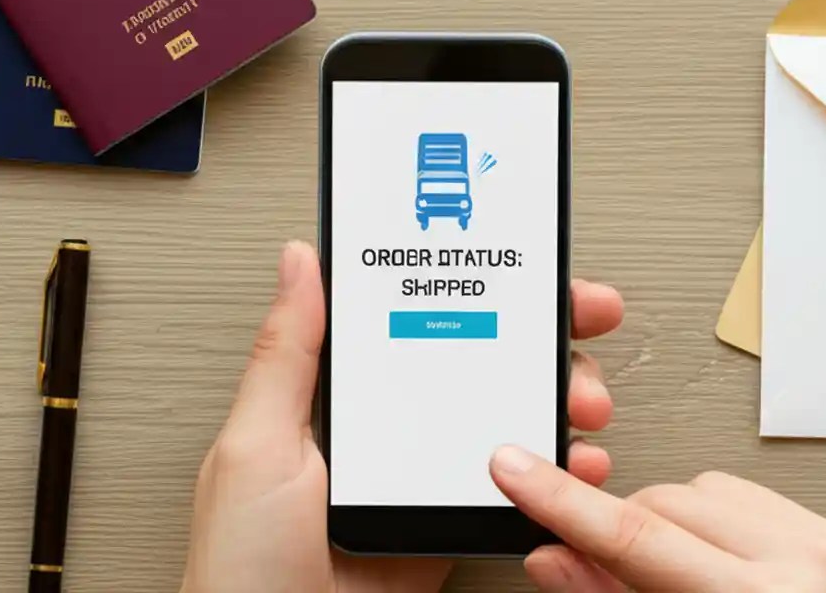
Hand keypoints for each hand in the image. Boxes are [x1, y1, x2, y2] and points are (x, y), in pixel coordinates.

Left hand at [180, 241, 624, 592]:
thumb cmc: (242, 563)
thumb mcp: (257, 444)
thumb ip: (286, 354)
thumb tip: (300, 262)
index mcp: (342, 396)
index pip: (419, 318)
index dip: (475, 286)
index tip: (528, 266)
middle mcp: (391, 426)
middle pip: (479, 360)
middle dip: (542, 337)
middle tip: (583, 323)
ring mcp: (426, 474)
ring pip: (506, 418)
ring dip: (557, 398)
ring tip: (581, 401)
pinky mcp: (450, 521)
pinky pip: (514, 487)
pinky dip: (555, 471)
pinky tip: (575, 459)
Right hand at [490, 447, 825, 592]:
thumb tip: (556, 560)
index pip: (640, 537)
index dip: (565, 503)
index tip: (517, 470)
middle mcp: (819, 569)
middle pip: (669, 503)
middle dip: (628, 535)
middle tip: (603, 575)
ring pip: (711, 490)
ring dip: (679, 527)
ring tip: (683, 584)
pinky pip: (762, 500)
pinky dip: (729, 530)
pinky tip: (729, 571)